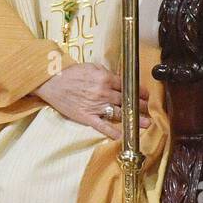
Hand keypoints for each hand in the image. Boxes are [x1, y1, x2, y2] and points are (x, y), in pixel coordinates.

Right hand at [36, 62, 150, 140]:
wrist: (51, 81)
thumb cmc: (71, 73)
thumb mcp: (91, 67)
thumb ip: (106, 72)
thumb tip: (118, 78)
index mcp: (105, 79)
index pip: (127, 86)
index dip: (139, 92)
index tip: (147, 96)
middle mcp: (103, 93)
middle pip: (127, 101)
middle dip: (141, 106)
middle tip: (151, 111)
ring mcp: (95, 106)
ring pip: (119, 113)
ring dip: (134, 119)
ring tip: (145, 123)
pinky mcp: (86, 116)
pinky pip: (101, 125)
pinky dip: (111, 131)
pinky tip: (121, 136)